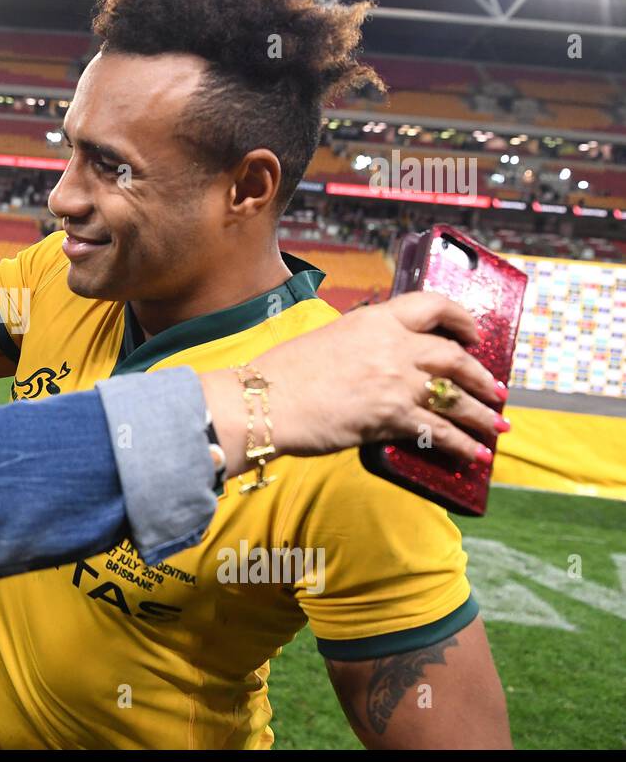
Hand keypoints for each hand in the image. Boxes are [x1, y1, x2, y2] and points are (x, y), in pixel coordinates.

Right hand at [203, 292, 505, 471]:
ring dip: (481, 415)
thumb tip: (377, 362)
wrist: (264, 402)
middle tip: (495, 389)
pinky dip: (463, 446)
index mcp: (374, 320)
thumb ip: (362, 344)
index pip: (432, 306)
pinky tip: (474, 456)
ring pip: (456, 397)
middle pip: (455, 357)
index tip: (473, 334)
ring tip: (496, 427)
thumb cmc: (283, 374)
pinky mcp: (393, 418)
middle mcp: (394, 346)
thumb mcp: (328, 340)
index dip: (462, 319)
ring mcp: (397, 382)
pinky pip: (441, 432)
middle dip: (482, 377)